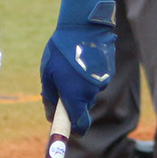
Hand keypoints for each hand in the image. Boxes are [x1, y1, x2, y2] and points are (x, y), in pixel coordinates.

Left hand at [39, 0, 115, 134]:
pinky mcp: (108, 71)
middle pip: (83, 106)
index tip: (69, 131)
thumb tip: (51, 114)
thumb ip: (50, 96)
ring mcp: (101, 82)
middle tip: (61, 84)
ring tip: (71, 65)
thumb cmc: (61, 50)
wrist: (84, 26)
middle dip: (73, 101)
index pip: (79, 125)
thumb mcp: (47, 73)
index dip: (74, 130)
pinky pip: (96, 79)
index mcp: (75, 96)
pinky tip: (82, 58)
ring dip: (80, 85)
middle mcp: (91, 93)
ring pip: (89, 91)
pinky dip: (88, 74)